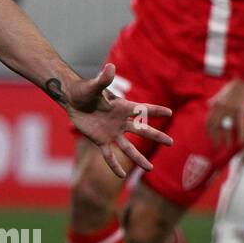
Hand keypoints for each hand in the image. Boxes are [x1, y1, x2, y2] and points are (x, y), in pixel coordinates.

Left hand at [63, 64, 173, 178]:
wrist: (72, 100)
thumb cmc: (84, 90)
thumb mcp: (93, 86)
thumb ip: (103, 79)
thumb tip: (110, 67)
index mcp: (122, 108)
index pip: (143, 109)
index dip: (156, 110)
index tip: (170, 112)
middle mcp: (120, 122)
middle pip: (142, 130)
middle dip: (156, 136)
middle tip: (171, 143)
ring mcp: (111, 132)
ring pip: (128, 148)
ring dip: (138, 158)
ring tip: (150, 169)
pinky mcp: (100, 140)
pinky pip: (109, 155)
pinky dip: (114, 165)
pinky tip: (122, 175)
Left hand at [205, 78, 243, 146]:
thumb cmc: (236, 85)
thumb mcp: (222, 92)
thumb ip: (215, 99)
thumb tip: (209, 104)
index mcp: (215, 104)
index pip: (209, 121)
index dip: (209, 131)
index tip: (210, 138)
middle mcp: (220, 108)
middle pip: (215, 126)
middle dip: (215, 137)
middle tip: (216, 146)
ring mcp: (229, 110)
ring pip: (226, 128)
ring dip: (227, 139)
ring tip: (227, 146)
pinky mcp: (240, 110)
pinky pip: (239, 125)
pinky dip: (240, 134)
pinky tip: (241, 142)